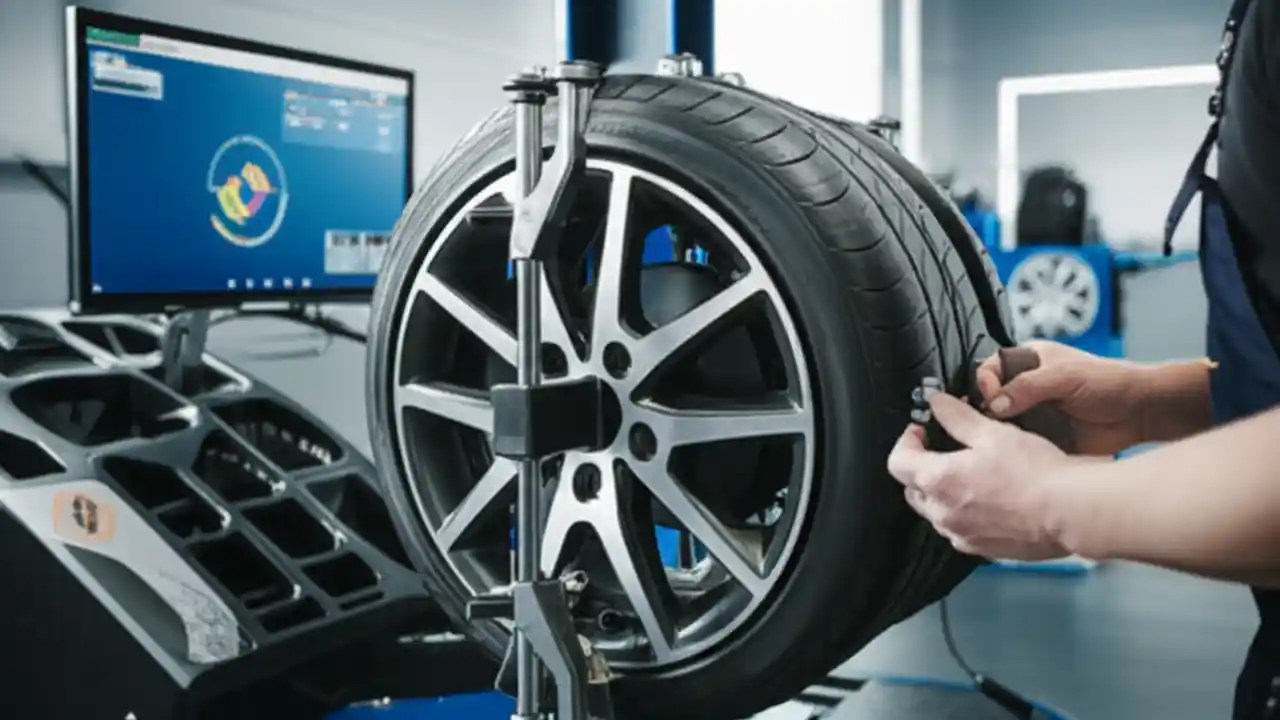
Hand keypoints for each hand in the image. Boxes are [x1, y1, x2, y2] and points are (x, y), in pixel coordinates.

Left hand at [887, 393, 1074, 560]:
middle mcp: (942, 514)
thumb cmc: (1033, 470)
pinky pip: (961, 530)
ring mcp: (962, 535)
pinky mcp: (983, 550)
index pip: (897, 462)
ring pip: (936, 513)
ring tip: (969, 476)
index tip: (920, 431)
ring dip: (942, 493)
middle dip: (922, 468)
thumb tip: (936, 403)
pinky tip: (988, 501)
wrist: (1070, 511)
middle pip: (913, 489)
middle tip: (943, 451)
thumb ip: (957, 417)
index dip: (906, 442)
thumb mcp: (992, 433)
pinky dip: (964, 514)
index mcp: (937, 481)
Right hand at [975, 341, 1150, 455]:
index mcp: (1029, 361)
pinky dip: (1011, 449)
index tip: (989, 398)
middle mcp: (1026, 386)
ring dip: (996, 431)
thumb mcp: (1065, 376)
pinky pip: (1018, 443)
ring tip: (994, 441)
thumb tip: (993, 405)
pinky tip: (1008, 454)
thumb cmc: (1108, 382)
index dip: (985, 383)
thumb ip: (1028, 386)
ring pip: (1000, 423)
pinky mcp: (1041, 437)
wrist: (1140, 413)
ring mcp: (1033, 413)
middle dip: (984, 410)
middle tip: (985, 424)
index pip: (990, 369)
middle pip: (990, 397)